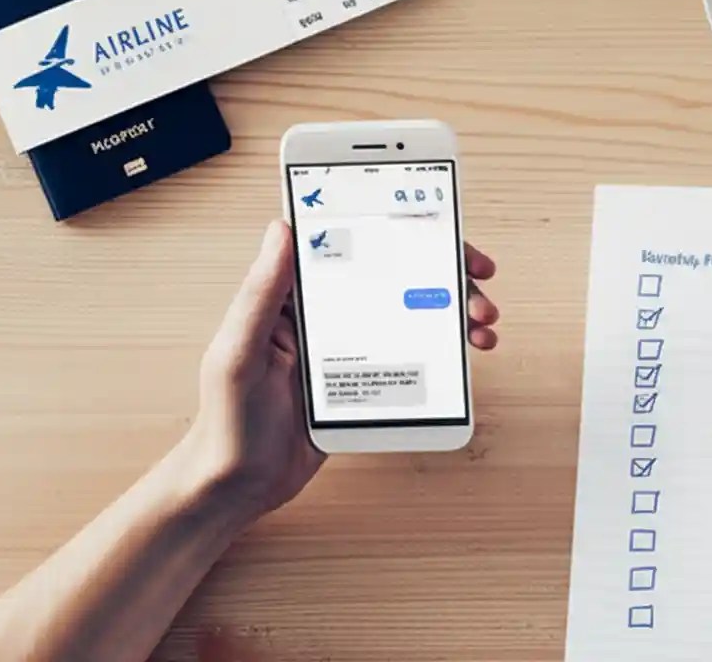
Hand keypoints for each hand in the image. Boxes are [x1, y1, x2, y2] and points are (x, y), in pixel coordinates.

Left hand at [182, 223, 502, 519]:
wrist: (244, 485)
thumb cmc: (228, 421)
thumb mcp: (239, 353)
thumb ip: (261, 293)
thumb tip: (283, 229)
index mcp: (289, 296)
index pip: (349, 241)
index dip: (397, 226)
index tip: (437, 226)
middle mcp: (323, 312)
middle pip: (393, 272)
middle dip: (444, 268)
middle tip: (479, 280)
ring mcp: (348, 344)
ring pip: (410, 310)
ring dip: (453, 309)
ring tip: (482, 325)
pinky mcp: (365, 378)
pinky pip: (411, 350)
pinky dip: (443, 347)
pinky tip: (466, 352)